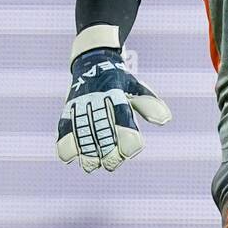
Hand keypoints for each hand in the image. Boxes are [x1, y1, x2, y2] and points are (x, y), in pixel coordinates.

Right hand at [56, 46, 170, 172]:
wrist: (92, 61)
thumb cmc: (121, 81)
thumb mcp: (137, 88)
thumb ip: (150, 105)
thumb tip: (165, 120)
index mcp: (116, 94)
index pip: (123, 121)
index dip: (128, 140)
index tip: (130, 150)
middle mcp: (96, 99)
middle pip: (102, 134)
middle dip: (108, 154)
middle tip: (112, 162)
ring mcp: (79, 105)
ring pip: (81, 135)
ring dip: (87, 155)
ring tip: (93, 165)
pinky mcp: (66, 111)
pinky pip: (63, 131)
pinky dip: (65, 146)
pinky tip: (70, 158)